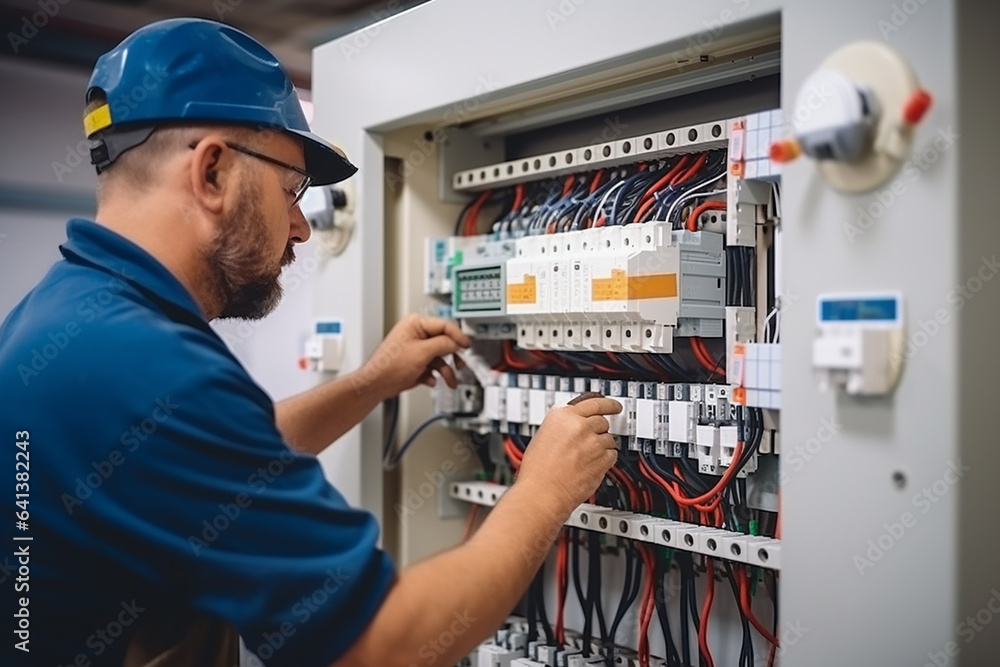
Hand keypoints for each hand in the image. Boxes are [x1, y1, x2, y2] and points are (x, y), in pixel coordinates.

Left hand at [360, 314, 470, 399]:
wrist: (376, 385)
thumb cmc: (390, 366)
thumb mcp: (423, 352)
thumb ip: (444, 344)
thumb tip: (456, 343)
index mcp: (415, 324)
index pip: (444, 326)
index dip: (458, 337)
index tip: (467, 346)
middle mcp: (415, 334)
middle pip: (443, 342)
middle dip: (452, 356)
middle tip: (460, 364)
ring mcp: (415, 349)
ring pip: (439, 357)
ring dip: (445, 370)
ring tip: (449, 380)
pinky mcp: (414, 363)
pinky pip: (431, 367)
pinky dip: (434, 375)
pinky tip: (431, 380)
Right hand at [515, 397, 621, 515]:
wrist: (542, 492)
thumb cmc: (538, 470)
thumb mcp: (543, 436)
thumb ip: (563, 426)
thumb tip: (575, 425)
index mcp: (562, 415)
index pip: (593, 402)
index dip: (608, 404)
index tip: (614, 406)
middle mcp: (579, 425)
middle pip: (602, 421)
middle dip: (599, 431)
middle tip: (592, 440)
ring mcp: (592, 441)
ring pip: (609, 439)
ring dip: (601, 447)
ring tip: (585, 459)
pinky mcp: (602, 458)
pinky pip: (612, 455)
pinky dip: (605, 460)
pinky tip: (591, 466)